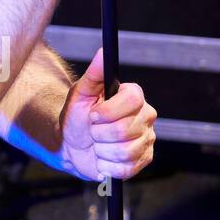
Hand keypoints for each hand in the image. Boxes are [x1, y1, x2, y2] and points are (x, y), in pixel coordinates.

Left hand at [59, 46, 156, 180]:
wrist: (72, 146)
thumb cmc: (76, 117)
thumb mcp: (80, 94)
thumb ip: (94, 73)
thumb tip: (103, 52)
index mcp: (133, 97)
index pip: (132, 101)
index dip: (107, 112)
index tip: (93, 115)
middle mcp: (146, 116)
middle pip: (125, 130)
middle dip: (99, 134)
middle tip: (93, 131)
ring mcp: (146, 140)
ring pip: (125, 151)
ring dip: (102, 151)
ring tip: (97, 145)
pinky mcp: (143, 160)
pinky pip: (126, 168)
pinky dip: (108, 166)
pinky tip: (103, 159)